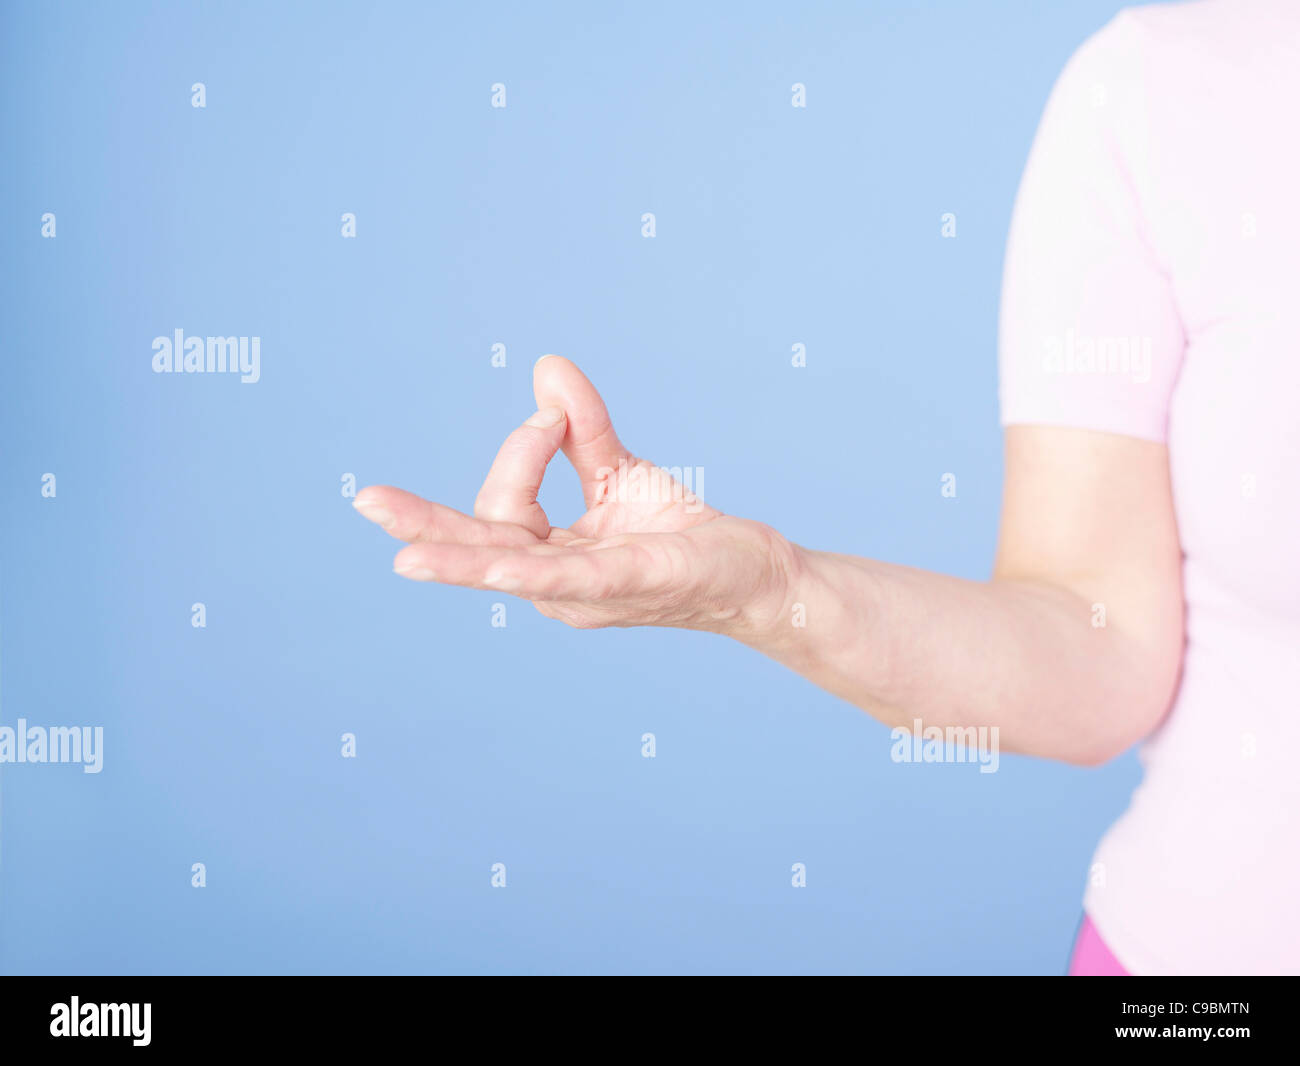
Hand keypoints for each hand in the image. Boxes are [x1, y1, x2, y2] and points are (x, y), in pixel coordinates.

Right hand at [353, 356, 796, 634]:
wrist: (752, 571)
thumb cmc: (677, 533)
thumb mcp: (619, 472)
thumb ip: (581, 428)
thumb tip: (545, 368)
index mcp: (547, 556)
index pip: (503, 505)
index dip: (519, 452)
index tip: (553, 415)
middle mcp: (554, 583)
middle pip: (479, 548)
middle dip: (421, 527)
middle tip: (366, 501)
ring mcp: (586, 593)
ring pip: (511, 569)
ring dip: (458, 559)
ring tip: (406, 557)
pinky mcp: (626, 584)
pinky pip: (568, 576)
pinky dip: (529, 568)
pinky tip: (497, 563)